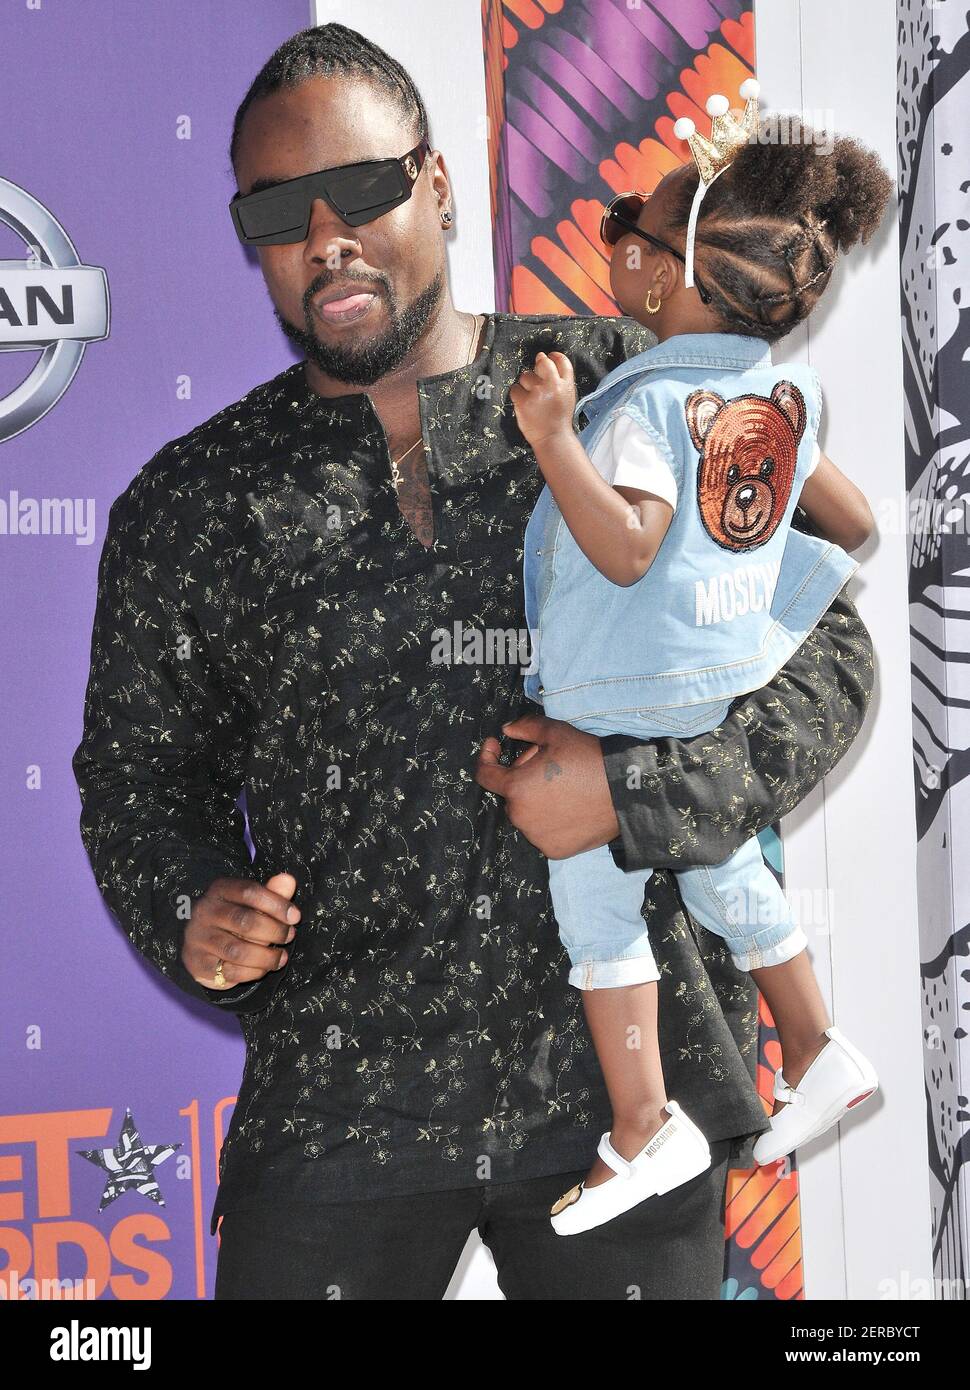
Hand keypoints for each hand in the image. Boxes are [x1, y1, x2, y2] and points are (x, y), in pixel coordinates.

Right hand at [182, 871, 299, 988]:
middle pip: (244, 921)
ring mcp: (198, 938)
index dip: (276, 904)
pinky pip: (230, 971)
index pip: (249, 892)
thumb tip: (288, 881)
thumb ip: (271, 894)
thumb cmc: (234, 920)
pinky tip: (263, 968)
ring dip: (266, 957)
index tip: (295, 917)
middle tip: (289, 936)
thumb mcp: (251, 903)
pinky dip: (253, 972)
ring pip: (238, 951)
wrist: (201, 945)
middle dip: (274, 931)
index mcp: (220, 890)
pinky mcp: (198, 963)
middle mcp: (205, 911)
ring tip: (281, 957)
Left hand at [474, 712, 619, 858]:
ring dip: (536, 801)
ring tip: (563, 787)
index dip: (487, 757)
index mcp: (516, 788)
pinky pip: (543, 832)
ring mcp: (537, 837)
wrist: (625, 792)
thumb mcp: (556, 732)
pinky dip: (550, 821)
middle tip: (549, 765)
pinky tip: (570, 808)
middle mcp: (521, 817)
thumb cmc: (588, 759)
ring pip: (527, 814)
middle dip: (523, 777)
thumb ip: (525, 727)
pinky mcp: (554, 851)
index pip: (485, 775)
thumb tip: (507, 730)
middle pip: (511, 794)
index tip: (495, 746)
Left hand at [509, 350, 576, 448]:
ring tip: (531, 395)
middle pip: (543, 363)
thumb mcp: (567, 397)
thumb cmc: (559, 419)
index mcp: (566, 385)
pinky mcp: (523, 402)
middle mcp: (552, 386)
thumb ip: (561, 381)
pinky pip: (515, 389)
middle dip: (539, 362)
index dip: (554, 356)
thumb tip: (547, 362)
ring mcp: (537, 393)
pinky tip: (523, 402)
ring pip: (525, 376)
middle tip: (536, 371)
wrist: (552, 438)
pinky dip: (517, 394)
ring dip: (526, 383)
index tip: (548, 356)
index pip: (562, 362)